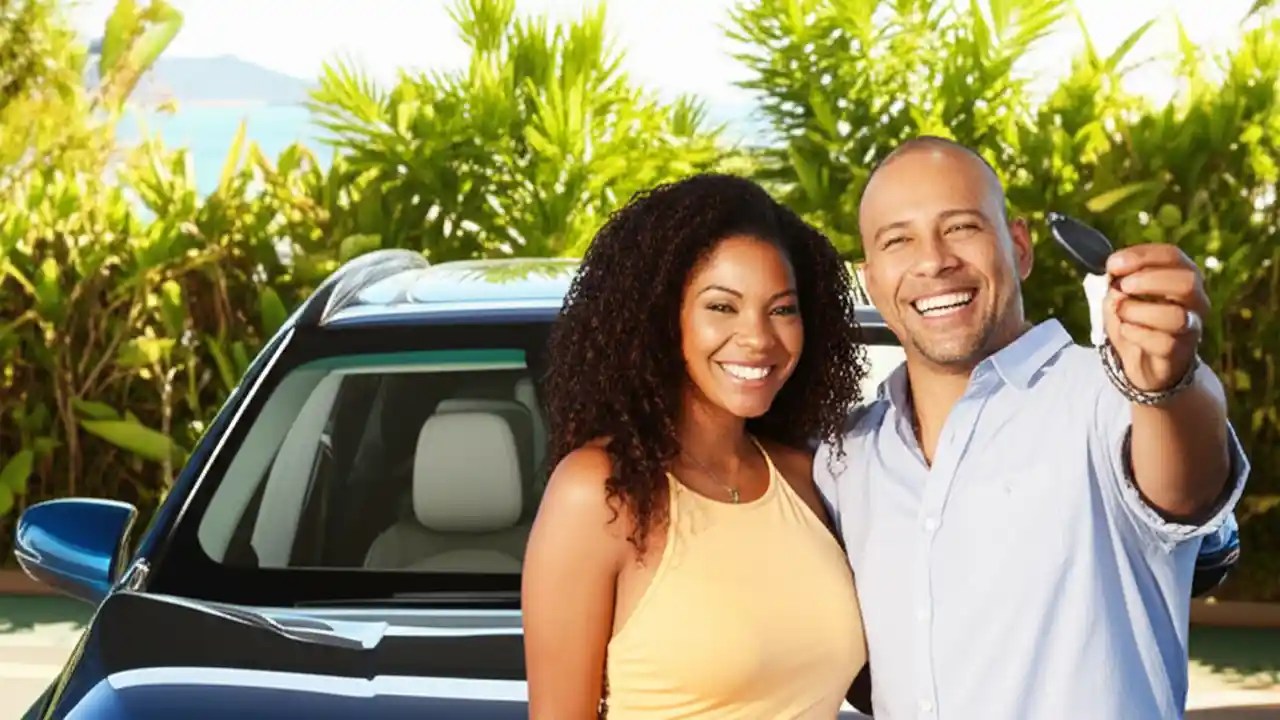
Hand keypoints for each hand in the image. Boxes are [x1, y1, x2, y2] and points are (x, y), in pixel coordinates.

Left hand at [1102, 243, 1208, 391]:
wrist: (1140, 362)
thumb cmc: (1135, 320)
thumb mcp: (1121, 295)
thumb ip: (1117, 280)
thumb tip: (1113, 271)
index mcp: (1182, 276)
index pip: (1172, 255)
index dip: (1141, 256)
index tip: (1113, 264)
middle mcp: (1195, 300)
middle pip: (1187, 282)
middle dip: (1149, 280)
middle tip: (1122, 286)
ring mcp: (1190, 327)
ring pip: (1175, 315)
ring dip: (1138, 311)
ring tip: (1121, 312)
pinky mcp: (1180, 352)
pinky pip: (1163, 343)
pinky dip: (1137, 334)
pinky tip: (1126, 330)